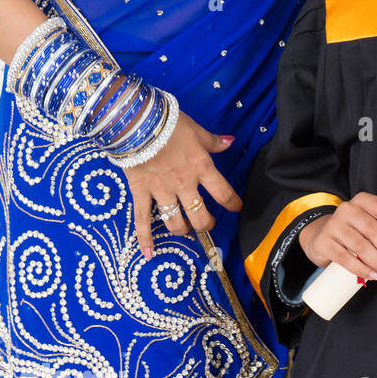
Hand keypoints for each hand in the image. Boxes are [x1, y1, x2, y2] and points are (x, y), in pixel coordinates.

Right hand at [124, 113, 240, 259]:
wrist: (139, 124)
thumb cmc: (171, 123)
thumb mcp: (197, 130)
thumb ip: (213, 141)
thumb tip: (231, 142)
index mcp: (201, 167)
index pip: (222, 191)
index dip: (232, 202)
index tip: (237, 208)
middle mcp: (185, 184)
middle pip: (199, 214)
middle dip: (205, 223)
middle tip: (207, 224)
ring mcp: (162, 191)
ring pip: (175, 221)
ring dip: (182, 229)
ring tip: (185, 231)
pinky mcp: (141, 193)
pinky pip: (143, 220)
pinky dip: (145, 239)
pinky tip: (148, 254)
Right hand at [299, 192, 376, 279]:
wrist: (321, 236)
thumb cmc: (356, 231)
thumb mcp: (375, 229)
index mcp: (363, 201)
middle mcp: (347, 209)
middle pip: (372, 229)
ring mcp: (333, 225)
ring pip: (359, 245)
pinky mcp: (324, 242)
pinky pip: (344, 257)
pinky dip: (360, 269)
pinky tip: (371, 275)